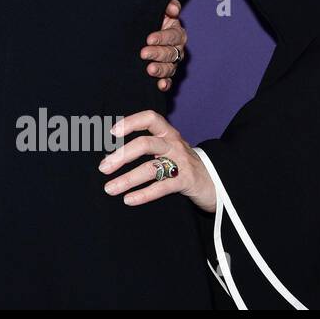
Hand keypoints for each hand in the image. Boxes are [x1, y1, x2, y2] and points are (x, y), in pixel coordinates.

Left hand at [98, 110, 215, 213]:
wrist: (216, 182)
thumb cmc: (182, 164)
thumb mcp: (167, 149)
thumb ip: (146, 146)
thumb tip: (110, 155)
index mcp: (167, 133)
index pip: (150, 118)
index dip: (131, 122)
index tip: (112, 132)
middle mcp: (174, 144)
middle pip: (145, 144)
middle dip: (122, 156)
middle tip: (103, 168)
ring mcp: (181, 163)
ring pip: (151, 168)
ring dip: (127, 179)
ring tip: (110, 188)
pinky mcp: (187, 181)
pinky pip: (162, 187)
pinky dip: (144, 194)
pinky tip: (129, 199)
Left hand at [140, 0, 186, 91]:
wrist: (137, 35)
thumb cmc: (148, 21)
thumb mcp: (157, 11)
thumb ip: (168, 6)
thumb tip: (173, 9)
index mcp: (176, 33)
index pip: (173, 35)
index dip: (162, 37)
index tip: (149, 39)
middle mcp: (176, 48)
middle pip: (171, 53)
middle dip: (158, 53)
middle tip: (144, 53)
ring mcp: (171, 63)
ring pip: (170, 67)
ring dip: (161, 70)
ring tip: (149, 70)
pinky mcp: (165, 74)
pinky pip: (168, 80)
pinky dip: (165, 83)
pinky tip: (160, 85)